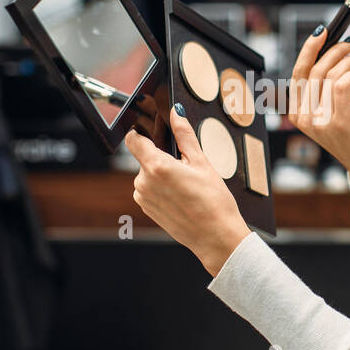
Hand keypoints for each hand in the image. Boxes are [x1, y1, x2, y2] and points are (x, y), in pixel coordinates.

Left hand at [123, 105, 252, 277]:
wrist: (215, 236)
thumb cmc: (213, 201)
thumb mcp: (201, 162)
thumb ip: (184, 135)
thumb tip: (176, 113)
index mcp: (156, 166)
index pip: (133, 140)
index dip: (141, 132)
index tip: (152, 132)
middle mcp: (143, 182)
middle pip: (145, 158)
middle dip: (161, 157)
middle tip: (186, 167)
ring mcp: (143, 198)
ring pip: (148, 175)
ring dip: (162, 175)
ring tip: (186, 185)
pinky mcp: (147, 209)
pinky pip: (149, 190)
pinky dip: (162, 189)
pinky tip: (181, 197)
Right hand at [288, 25, 349, 181]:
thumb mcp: (331, 111)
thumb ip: (325, 88)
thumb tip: (331, 52)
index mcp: (296, 114)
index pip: (298, 72)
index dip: (309, 49)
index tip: (323, 32)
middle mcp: (304, 118)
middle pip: (315, 70)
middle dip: (334, 49)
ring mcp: (321, 121)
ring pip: (331, 74)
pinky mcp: (340, 121)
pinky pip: (342, 83)